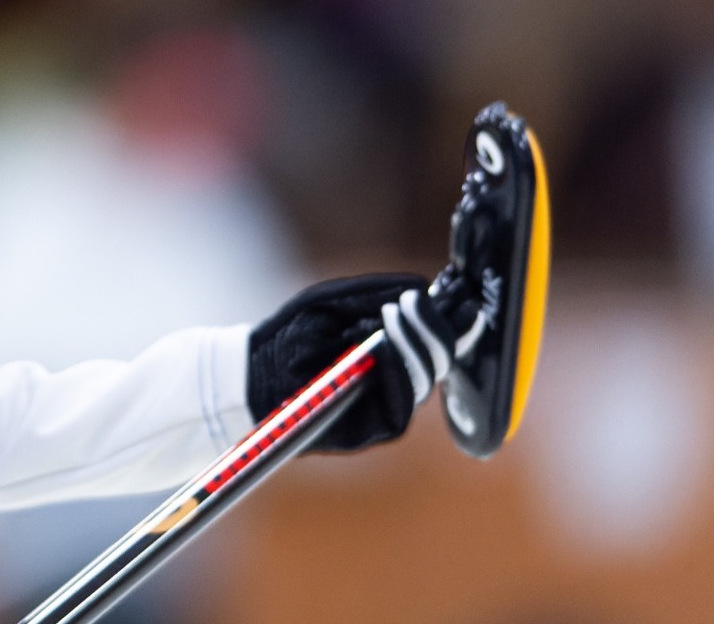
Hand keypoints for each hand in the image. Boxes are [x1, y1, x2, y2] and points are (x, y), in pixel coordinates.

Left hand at [246, 273, 455, 451]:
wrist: (254, 371)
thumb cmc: (292, 334)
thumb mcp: (332, 302)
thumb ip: (373, 294)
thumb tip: (422, 286)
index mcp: (394, 347)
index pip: (436, 337)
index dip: (452, 320)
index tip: (460, 297)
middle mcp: (398, 376)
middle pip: (440, 359)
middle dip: (434, 328)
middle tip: (415, 302)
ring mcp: (389, 402)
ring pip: (426, 379)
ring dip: (417, 344)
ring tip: (396, 314)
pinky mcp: (378, 426)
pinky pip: (403, 403)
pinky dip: (400, 372)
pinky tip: (385, 347)